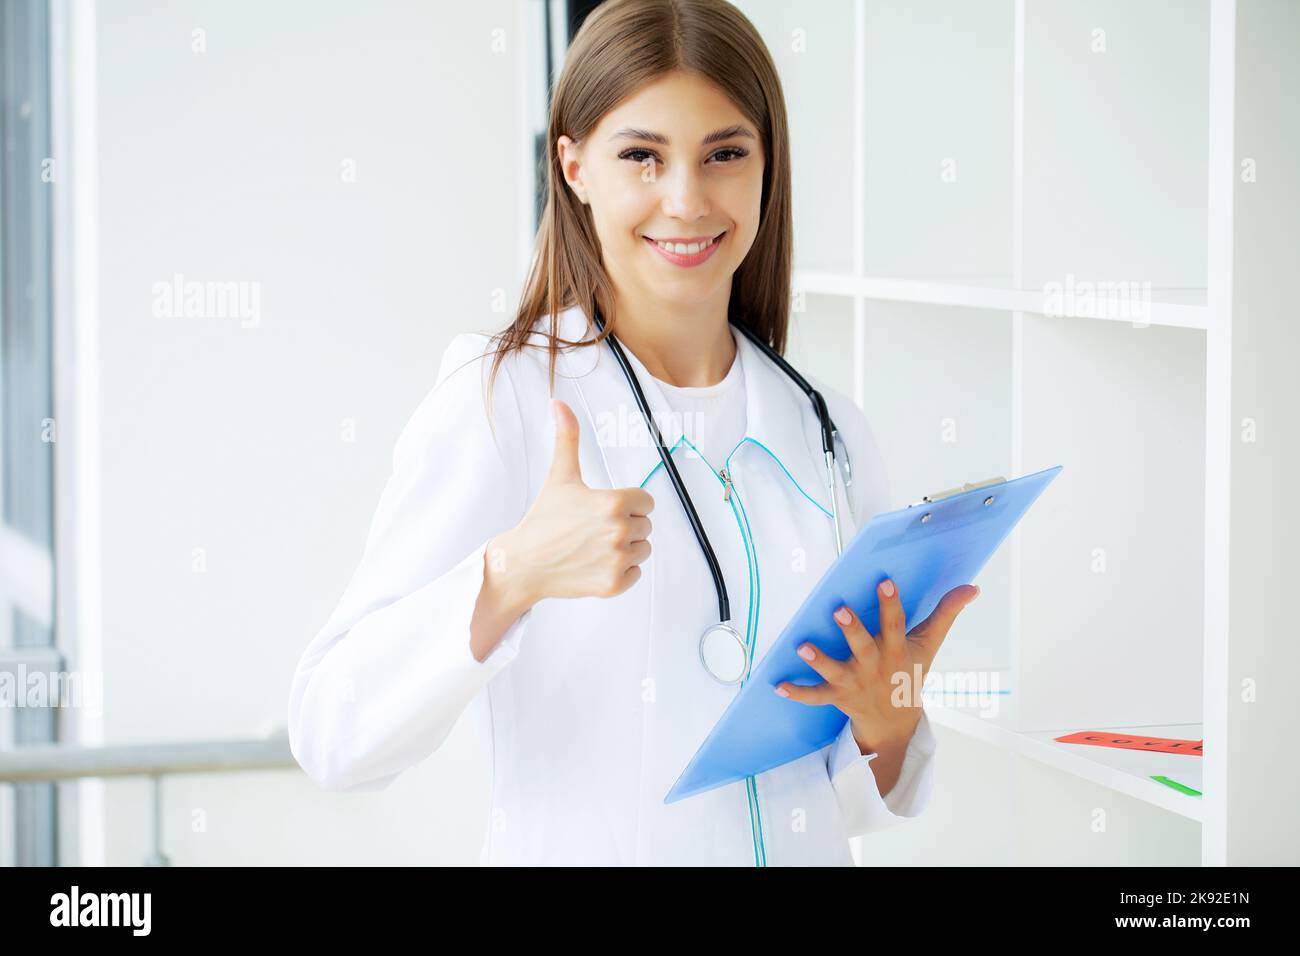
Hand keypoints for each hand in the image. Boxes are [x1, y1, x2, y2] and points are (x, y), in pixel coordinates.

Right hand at [488, 399, 654, 604]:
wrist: (523, 564)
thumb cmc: (543, 518)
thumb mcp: (560, 476)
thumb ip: (567, 438)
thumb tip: (558, 403)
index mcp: (614, 503)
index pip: (646, 502)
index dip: (628, 504)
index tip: (604, 509)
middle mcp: (619, 531)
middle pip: (646, 526)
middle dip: (625, 526)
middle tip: (593, 529)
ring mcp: (617, 560)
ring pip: (642, 550)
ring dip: (625, 549)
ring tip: (594, 546)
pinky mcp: (613, 584)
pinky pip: (635, 574)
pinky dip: (620, 572)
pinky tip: (594, 564)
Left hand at [774, 578, 979, 755]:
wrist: (897, 724)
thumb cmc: (910, 673)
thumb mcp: (930, 646)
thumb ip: (946, 614)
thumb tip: (972, 587)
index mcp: (897, 651)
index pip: (896, 624)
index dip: (891, 603)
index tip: (885, 581)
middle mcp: (874, 666)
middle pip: (863, 647)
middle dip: (852, 630)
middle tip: (840, 610)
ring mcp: (854, 683)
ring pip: (835, 672)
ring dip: (819, 661)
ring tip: (803, 647)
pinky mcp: (838, 696)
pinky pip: (816, 697)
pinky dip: (798, 692)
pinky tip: (778, 684)